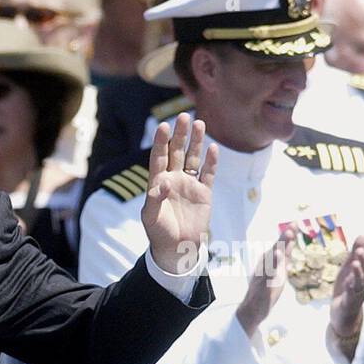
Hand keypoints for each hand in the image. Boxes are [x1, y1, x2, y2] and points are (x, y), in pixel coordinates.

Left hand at [142, 113, 218, 273]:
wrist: (177, 248)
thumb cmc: (159, 232)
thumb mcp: (151, 217)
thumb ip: (155, 199)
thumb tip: (164, 183)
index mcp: (158, 183)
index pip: (158, 157)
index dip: (161, 142)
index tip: (163, 126)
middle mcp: (173, 179)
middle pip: (176, 152)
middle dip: (180, 135)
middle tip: (184, 116)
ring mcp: (189, 184)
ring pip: (193, 158)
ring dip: (196, 142)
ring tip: (199, 123)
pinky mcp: (204, 192)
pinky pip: (208, 173)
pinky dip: (211, 162)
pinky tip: (213, 148)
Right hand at [236, 229, 291, 336]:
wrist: (251, 311)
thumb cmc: (265, 292)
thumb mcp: (277, 273)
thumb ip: (283, 259)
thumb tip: (290, 244)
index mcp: (270, 263)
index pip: (280, 247)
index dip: (288, 236)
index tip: (294, 223)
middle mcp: (264, 266)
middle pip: (276, 249)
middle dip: (284, 237)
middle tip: (293, 225)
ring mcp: (262, 275)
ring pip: (272, 258)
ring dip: (280, 246)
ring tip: (288, 235)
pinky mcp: (262, 285)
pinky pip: (268, 273)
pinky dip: (273, 264)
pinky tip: (277, 255)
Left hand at [330, 235, 363, 342]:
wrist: (342, 313)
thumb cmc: (347, 288)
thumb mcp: (349, 269)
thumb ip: (355, 253)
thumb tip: (363, 235)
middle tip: (360, 249)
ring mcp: (358, 294)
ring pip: (362, 282)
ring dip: (359, 272)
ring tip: (354, 262)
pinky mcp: (349, 302)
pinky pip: (351, 294)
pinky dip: (350, 286)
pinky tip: (347, 280)